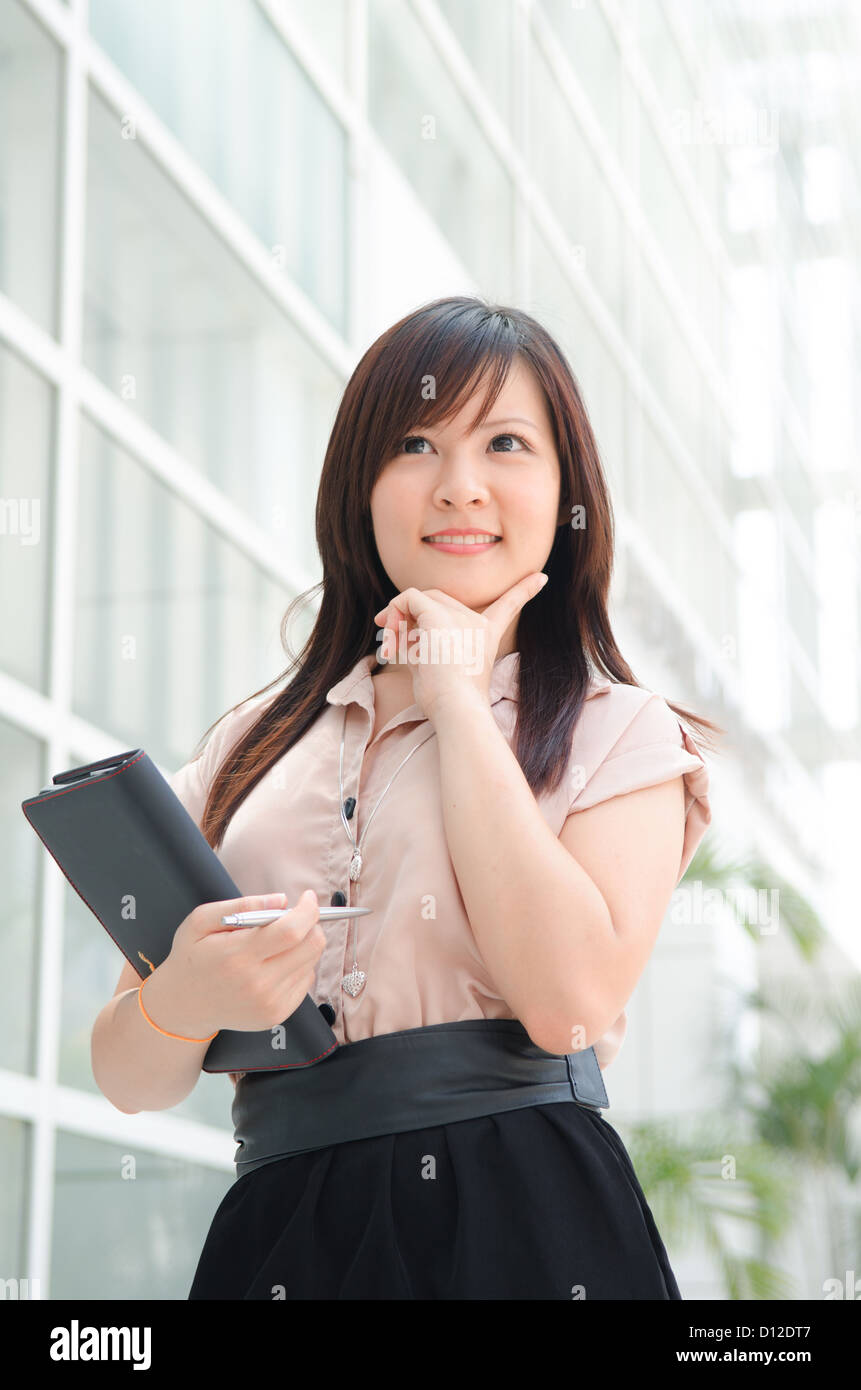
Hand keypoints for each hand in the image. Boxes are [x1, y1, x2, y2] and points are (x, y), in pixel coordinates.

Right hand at [154, 891, 325, 1035]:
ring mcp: (269, 1003)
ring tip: (278, 943)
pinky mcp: (276, 1015)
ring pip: (311, 962)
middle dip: (311, 924)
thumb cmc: (192, 957)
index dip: (307, 910)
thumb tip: (281, 900)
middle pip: (310, 946)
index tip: (307, 898)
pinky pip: (306, 981)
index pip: (291, 931)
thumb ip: (242, 905)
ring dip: (304, 945)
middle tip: (296, 917)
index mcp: (236, 956)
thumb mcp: (201, 921)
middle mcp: (256, 983)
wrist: (183, 1006)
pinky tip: (275, 964)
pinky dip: (298, 966)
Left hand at [373, 574, 547, 721]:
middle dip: (414, 613)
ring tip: (391, 647)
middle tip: (391, 638)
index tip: (541, 578)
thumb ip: (428, 647)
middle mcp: (476, 622)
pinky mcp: (437, 615)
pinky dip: (392, 613)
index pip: (509, 605)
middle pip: (440, 599)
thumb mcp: (441, 671)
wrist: (456, 708)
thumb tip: (401, 631)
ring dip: (398, 620)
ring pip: (421, 599)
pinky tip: (389, 638)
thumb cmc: (448, 701)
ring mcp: (458, 616)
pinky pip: (408, 598)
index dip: (525, 591)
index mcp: (487, 636)